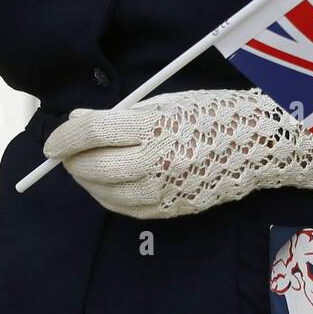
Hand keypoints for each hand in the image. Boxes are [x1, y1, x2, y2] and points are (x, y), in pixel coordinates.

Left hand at [42, 87, 312, 219]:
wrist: (260, 143)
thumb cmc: (212, 112)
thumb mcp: (165, 102)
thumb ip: (121, 115)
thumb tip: (78, 122)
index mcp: (155, 128)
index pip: (93, 133)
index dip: (64, 137)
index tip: (53, 139)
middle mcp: (157, 163)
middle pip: (93, 168)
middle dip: (71, 161)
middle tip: (65, 152)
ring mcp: (164, 191)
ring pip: (105, 193)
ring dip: (86, 181)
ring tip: (84, 166)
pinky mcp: (172, 210)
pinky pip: (127, 210)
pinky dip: (108, 197)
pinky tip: (107, 184)